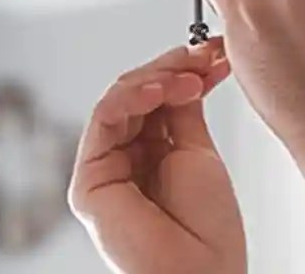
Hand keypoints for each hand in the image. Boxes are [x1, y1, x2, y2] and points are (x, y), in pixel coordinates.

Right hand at [68, 40, 244, 273]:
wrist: (202, 272)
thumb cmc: (207, 231)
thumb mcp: (199, 152)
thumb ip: (183, 111)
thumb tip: (185, 70)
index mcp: (152, 156)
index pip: (157, 99)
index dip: (183, 70)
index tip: (215, 53)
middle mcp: (125, 160)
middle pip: (136, 95)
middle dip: (172, 68)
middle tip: (205, 55)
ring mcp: (105, 169)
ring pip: (118, 100)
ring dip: (156, 78)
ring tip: (191, 74)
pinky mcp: (88, 181)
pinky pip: (102, 121)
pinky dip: (130, 95)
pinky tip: (160, 88)